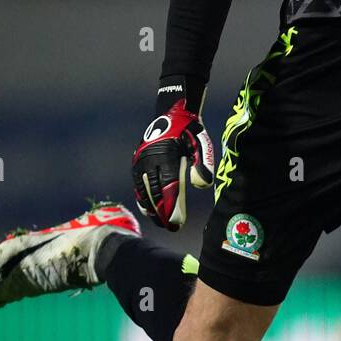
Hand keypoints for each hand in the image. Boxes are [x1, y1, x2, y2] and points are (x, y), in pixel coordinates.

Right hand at [132, 98, 213, 229]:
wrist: (172, 112)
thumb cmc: (189, 130)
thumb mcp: (200, 142)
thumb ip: (203, 163)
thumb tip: (202, 185)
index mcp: (166, 155)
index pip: (168, 187)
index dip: (171, 207)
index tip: (176, 223)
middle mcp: (149, 159)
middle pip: (153, 193)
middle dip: (161, 213)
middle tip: (170, 228)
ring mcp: (140, 161)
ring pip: (143, 190)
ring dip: (150, 208)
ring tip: (160, 223)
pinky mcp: (136, 161)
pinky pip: (138, 184)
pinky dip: (142, 198)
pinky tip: (149, 210)